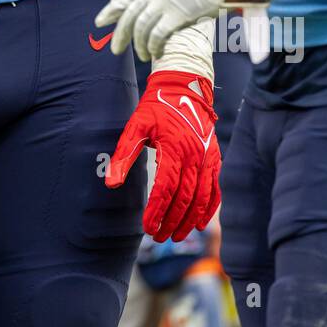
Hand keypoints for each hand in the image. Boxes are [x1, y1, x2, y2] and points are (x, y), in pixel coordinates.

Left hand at [96, 0, 252, 60]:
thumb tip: (169, 5)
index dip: (112, 10)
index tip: (101, 21)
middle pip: (129, 14)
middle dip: (120, 33)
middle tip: (114, 49)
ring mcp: (164, 2)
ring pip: (140, 27)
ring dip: (138, 45)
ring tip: (141, 56)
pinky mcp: (176, 14)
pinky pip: (157, 35)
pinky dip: (154, 46)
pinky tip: (155, 54)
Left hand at [106, 72, 220, 241]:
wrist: (184, 89)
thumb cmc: (156, 109)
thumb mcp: (136, 126)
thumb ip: (124, 155)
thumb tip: (111, 183)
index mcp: (174, 149)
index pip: (165, 188)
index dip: (156, 211)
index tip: (147, 228)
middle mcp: (194, 157)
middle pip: (184, 198)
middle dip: (170, 221)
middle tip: (158, 238)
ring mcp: (207, 159)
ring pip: (200, 199)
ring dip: (188, 221)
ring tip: (175, 237)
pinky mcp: (214, 160)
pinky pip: (215, 190)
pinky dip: (208, 209)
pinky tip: (199, 224)